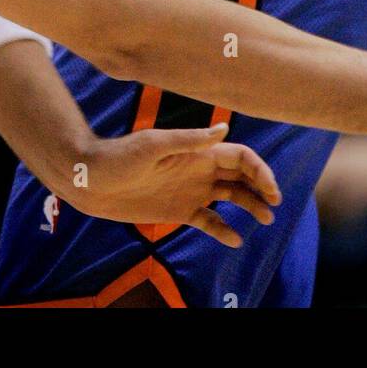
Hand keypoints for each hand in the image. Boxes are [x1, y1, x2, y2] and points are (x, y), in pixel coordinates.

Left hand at [61, 121, 280, 246]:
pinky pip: (208, 220)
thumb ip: (188, 140)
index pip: (238, 156)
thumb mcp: (152, 145)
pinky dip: (223, 229)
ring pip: (230, 196)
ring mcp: (190, 190)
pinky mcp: (179, 210)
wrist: (92, 180)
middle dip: (261, 186)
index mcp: (196, 152)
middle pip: (239, 175)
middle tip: (274, 204)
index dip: (258, 169)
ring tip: (265, 219)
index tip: (271, 189)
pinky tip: (235, 239)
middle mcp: (198, 169)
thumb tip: (224, 128)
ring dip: (249, 205)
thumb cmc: (119, 157)